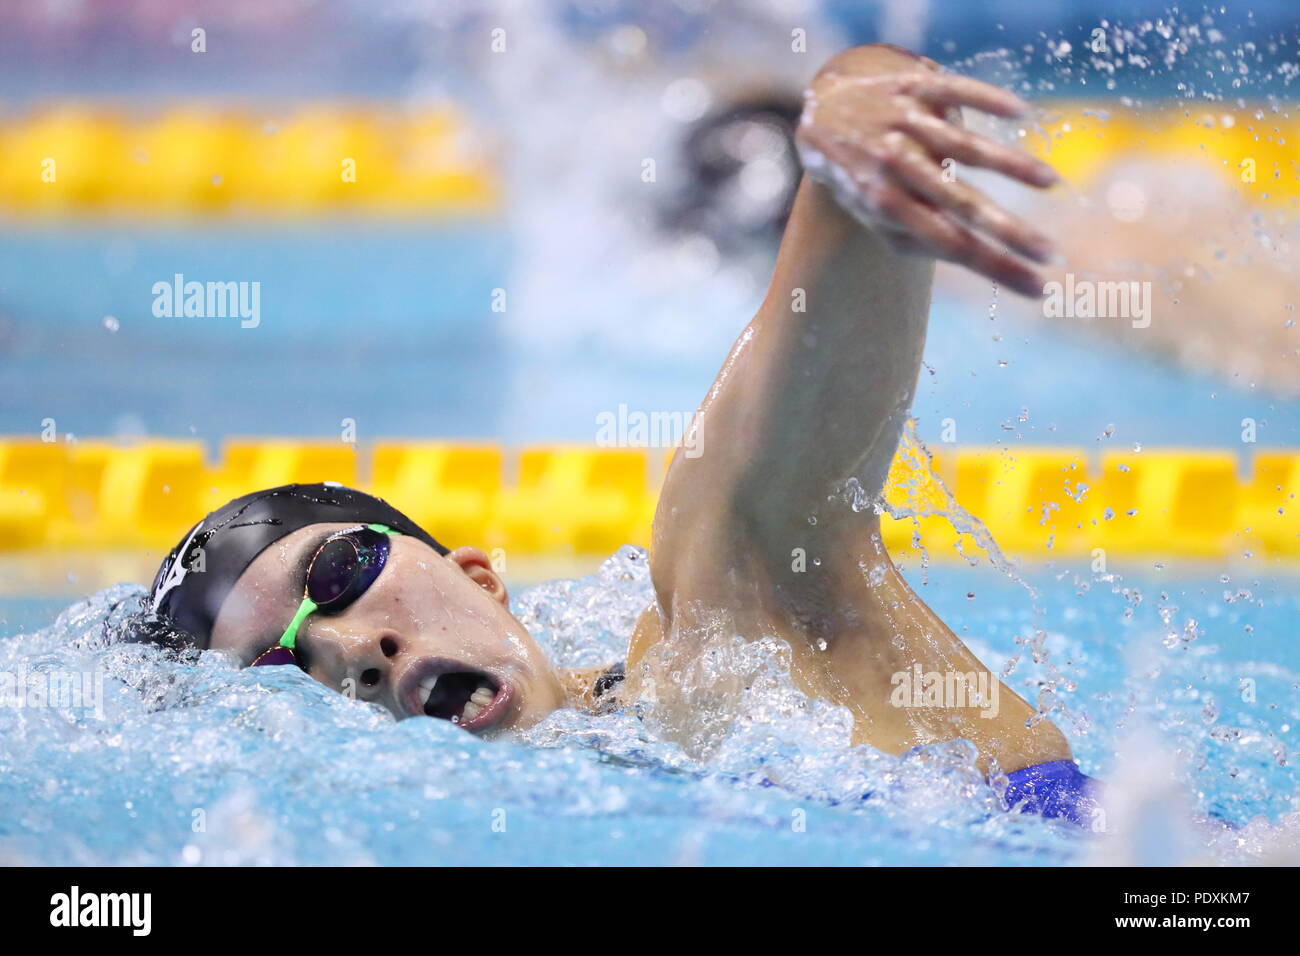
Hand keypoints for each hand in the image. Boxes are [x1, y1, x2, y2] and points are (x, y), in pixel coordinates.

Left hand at [796, 45, 1059, 296]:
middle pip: (960, 205)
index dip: (994, 266)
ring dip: (1010, 165)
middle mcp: (896, 166)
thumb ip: (917, 238)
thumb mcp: (876, 218)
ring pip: (963, 146)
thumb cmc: (860, 178)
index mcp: (887, 207)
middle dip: (1009, 232)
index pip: (950, 245)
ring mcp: (905, 125)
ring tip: (1051, 184)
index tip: (1037, 288)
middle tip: (1053, 254)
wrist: (822, 115)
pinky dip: (987, 99)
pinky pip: (955, 91)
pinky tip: (1021, 112)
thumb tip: (974, 260)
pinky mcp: (914, 87)